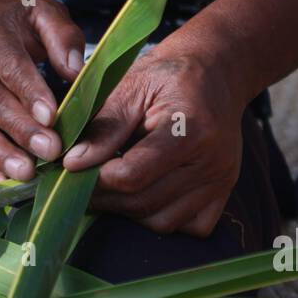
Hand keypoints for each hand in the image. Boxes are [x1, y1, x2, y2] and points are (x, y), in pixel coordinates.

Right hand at [0, 0, 85, 181]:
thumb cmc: (2, 24)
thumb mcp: (36, 11)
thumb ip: (61, 34)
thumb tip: (76, 71)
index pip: (9, 68)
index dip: (29, 93)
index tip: (52, 116)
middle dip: (20, 130)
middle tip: (50, 151)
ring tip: (25, 174)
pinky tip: (0, 184)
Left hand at [62, 41, 247, 237]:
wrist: (218, 70)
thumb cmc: (171, 74)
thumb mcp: (133, 85)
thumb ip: (105, 126)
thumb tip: (73, 163)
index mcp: (190, 128)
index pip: (132, 175)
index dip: (96, 178)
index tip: (74, 168)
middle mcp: (212, 160)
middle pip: (143, 202)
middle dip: (106, 197)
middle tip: (84, 182)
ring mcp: (221, 180)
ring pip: (163, 222)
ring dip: (130, 211)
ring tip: (114, 186)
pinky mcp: (224, 191)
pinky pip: (190, 227)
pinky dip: (163, 218)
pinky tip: (147, 194)